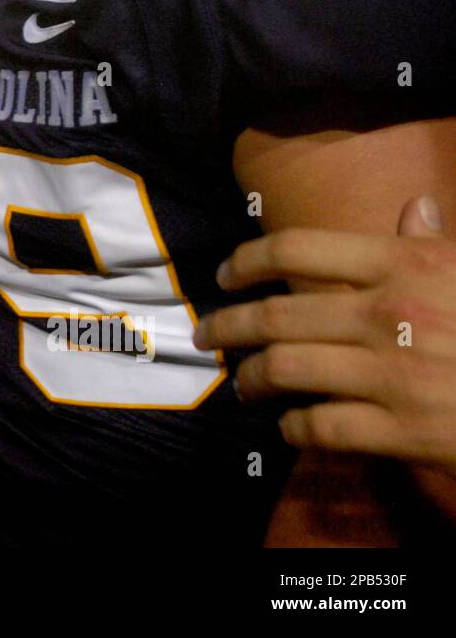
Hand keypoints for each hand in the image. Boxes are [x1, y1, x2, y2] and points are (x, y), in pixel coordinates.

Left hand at [195, 197, 455, 489]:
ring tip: (242, 383)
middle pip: (275, 314)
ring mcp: (392, 373)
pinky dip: (293, 427)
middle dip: (227, 326)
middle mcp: (388, 312)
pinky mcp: (402, 430)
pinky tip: (288, 425)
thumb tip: (413, 208)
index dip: (246, 260)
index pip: (297, 249)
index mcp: (404, 264)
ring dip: (251, 378)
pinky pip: (321, 426)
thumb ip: (433, 244)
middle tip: (205, 335)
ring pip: (286, 370)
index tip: (224, 275)